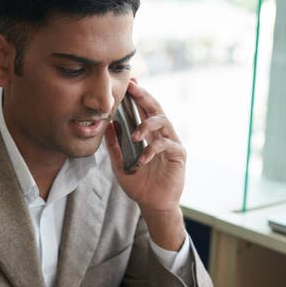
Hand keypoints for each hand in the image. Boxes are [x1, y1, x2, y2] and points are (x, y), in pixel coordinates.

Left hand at [105, 80, 185, 250]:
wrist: (153, 204)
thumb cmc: (139, 184)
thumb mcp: (120, 164)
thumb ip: (114, 146)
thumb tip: (106, 125)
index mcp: (149, 134)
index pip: (143, 110)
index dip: (137, 95)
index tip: (128, 82)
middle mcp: (162, 134)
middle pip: (155, 108)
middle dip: (144, 96)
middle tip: (133, 87)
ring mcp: (171, 143)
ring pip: (163, 122)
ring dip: (147, 125)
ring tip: (134, 135)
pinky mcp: (179, 155)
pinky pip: (166, 145)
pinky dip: (152, 150)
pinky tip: (141, 160)